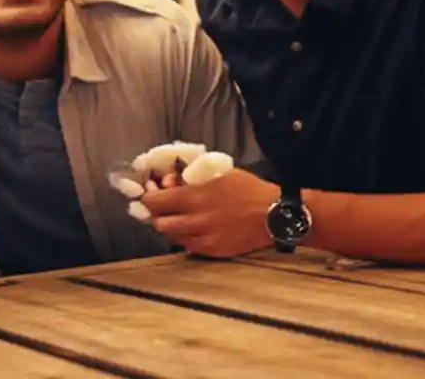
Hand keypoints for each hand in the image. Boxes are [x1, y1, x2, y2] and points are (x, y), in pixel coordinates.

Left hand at [140, 169, 276, 256]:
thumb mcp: (219, 173)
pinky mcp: (213, 251)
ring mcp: (204, 238)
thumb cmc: (248, 189)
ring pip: (172, 236)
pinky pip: (188, 246)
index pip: (155, 202)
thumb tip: (171, 180)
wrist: (274, 215)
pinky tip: (196, 228)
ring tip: (181, 217)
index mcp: (196, 196)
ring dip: (172, 226)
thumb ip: (192, 177)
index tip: (152, 193)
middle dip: (158, 214)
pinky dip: (187, 237)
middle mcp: (196, 220)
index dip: (149, 197)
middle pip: (159, 223)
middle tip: (164, 207)